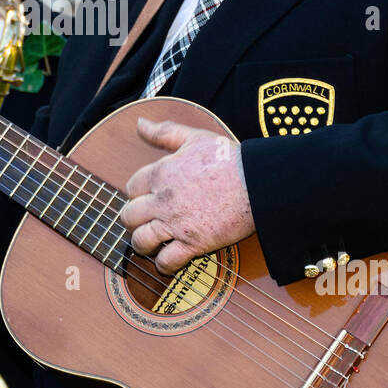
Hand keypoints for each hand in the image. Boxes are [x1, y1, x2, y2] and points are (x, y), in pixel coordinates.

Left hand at [120, 118, 254, 274]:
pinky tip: (169, 259)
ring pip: (140, 241)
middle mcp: (162, 199)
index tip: (148, 197)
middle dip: (134, 220)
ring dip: (143, 244)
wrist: (258, 183)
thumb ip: (164, 132)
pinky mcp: (194, 243)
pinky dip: (164, 264)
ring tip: (153, 242)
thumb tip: (140, 123)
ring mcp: (176, 223)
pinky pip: (167, 261)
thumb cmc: (229, 159)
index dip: (137, 194)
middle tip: (146, 221)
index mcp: (161, 173)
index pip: (131, 187)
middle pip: (129, 216)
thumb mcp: (194, 138)